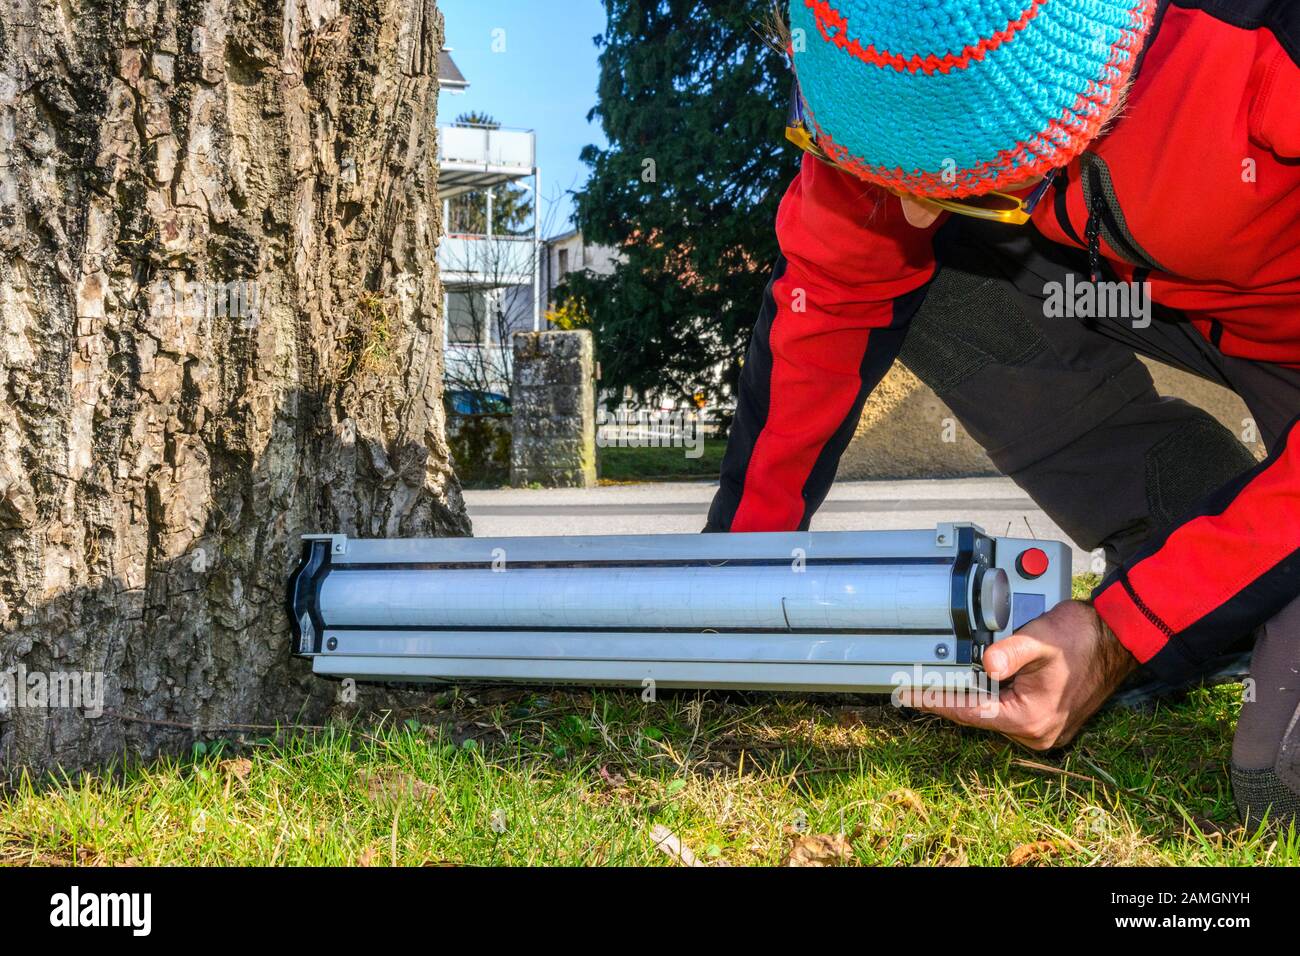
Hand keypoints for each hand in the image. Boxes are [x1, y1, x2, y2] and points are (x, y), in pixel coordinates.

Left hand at [900, 600, 1138, 750]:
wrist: (1118, 640)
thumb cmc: (1083, 638)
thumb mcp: (1040, 639)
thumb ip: (1011, 651)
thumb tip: (987, 661)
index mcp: (1031, 719)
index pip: (969, 713)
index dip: (936, 702)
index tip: (909, 696)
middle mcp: (1036, 733)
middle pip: (977, 716)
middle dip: (949, 697)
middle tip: (917, 682)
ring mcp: (1043, 729)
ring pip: (991, 714)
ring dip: (971, 695)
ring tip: (943, 677)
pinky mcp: (1047, 721)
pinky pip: (1007, 711)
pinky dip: (991, 695)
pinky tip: (978, 678)